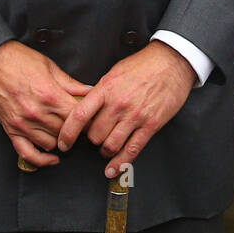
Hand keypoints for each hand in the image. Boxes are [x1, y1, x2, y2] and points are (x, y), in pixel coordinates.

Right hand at [0, 41, 91, 167]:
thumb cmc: (19, 59)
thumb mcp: (49, 66)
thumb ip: (70, 83)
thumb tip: (90, 90)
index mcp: (50, 95)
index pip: (78, 116)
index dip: (88, 117)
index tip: (92, 117)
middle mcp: (37, 113)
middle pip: (66, 131)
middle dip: (75, 128)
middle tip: (80, 125)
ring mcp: (23, 123)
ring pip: (51, 143)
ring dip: (59, 139)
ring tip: (64, 131)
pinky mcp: (11, 129)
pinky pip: (27, 153)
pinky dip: (41, 160)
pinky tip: (52, 158)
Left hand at [57, 41, 196, 177]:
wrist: (171, 62)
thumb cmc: (143, 65)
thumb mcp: (114, 72)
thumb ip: (100, 92)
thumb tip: (86, 107)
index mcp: (106, 88)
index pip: (80, 115)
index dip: (67, 133)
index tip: (62, 143)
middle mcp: (118, 104)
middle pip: (94, 135)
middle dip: (91, 141)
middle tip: (93, 139)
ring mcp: (135, 116)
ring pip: (110, 146)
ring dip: (105, 152)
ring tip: (105, 149)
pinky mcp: (151, 125)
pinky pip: (132, 150)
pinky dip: (120, 164)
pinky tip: (113, 170)